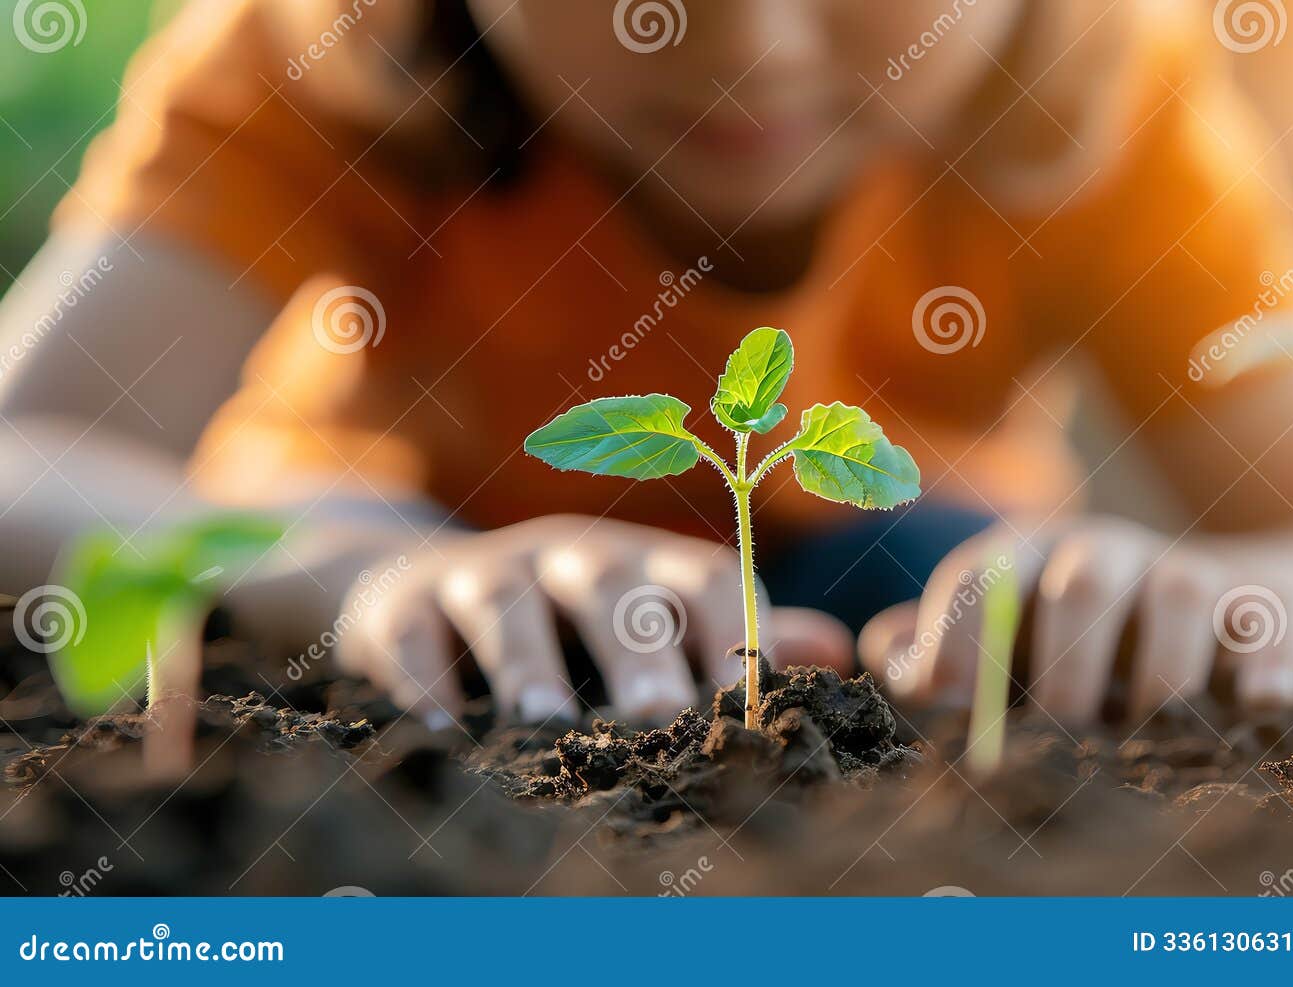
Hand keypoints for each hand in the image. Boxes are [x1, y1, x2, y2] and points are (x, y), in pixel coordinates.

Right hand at [333, 515, 850, 727]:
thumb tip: (839, 655)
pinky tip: (440, 729)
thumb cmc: (574, 627)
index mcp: (648, 567)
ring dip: (525, 662)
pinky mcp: (404, 603)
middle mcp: (572, 557)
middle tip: (657, 716)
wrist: (423, 590)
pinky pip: (410, 634)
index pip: (708, 579)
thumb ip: (737, 642)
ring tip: (543, 725)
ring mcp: (484, 573)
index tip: (755, 701)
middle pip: (612, 587)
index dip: (737, 629)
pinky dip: (421, 677)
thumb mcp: (657, 623)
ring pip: (506, 602)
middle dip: (636, 648)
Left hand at [859, 517, 1292, 723]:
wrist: (1224, 595)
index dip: (958, 639)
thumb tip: (895, 676)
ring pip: (1178, 597)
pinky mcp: (1262, 603)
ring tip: (1146, 740)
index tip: (945, 706)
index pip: (981, 579)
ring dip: (1161, 677)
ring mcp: (1188, 570)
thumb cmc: (1078, 637)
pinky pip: (1267, 624)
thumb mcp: (1003, 636)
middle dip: (1066, 671)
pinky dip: (1265, 664)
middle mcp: (1105, 551)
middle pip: (1082, 584)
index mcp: (1026, 555)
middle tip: (1058, 741)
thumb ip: (933, 651)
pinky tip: (1260, 704)